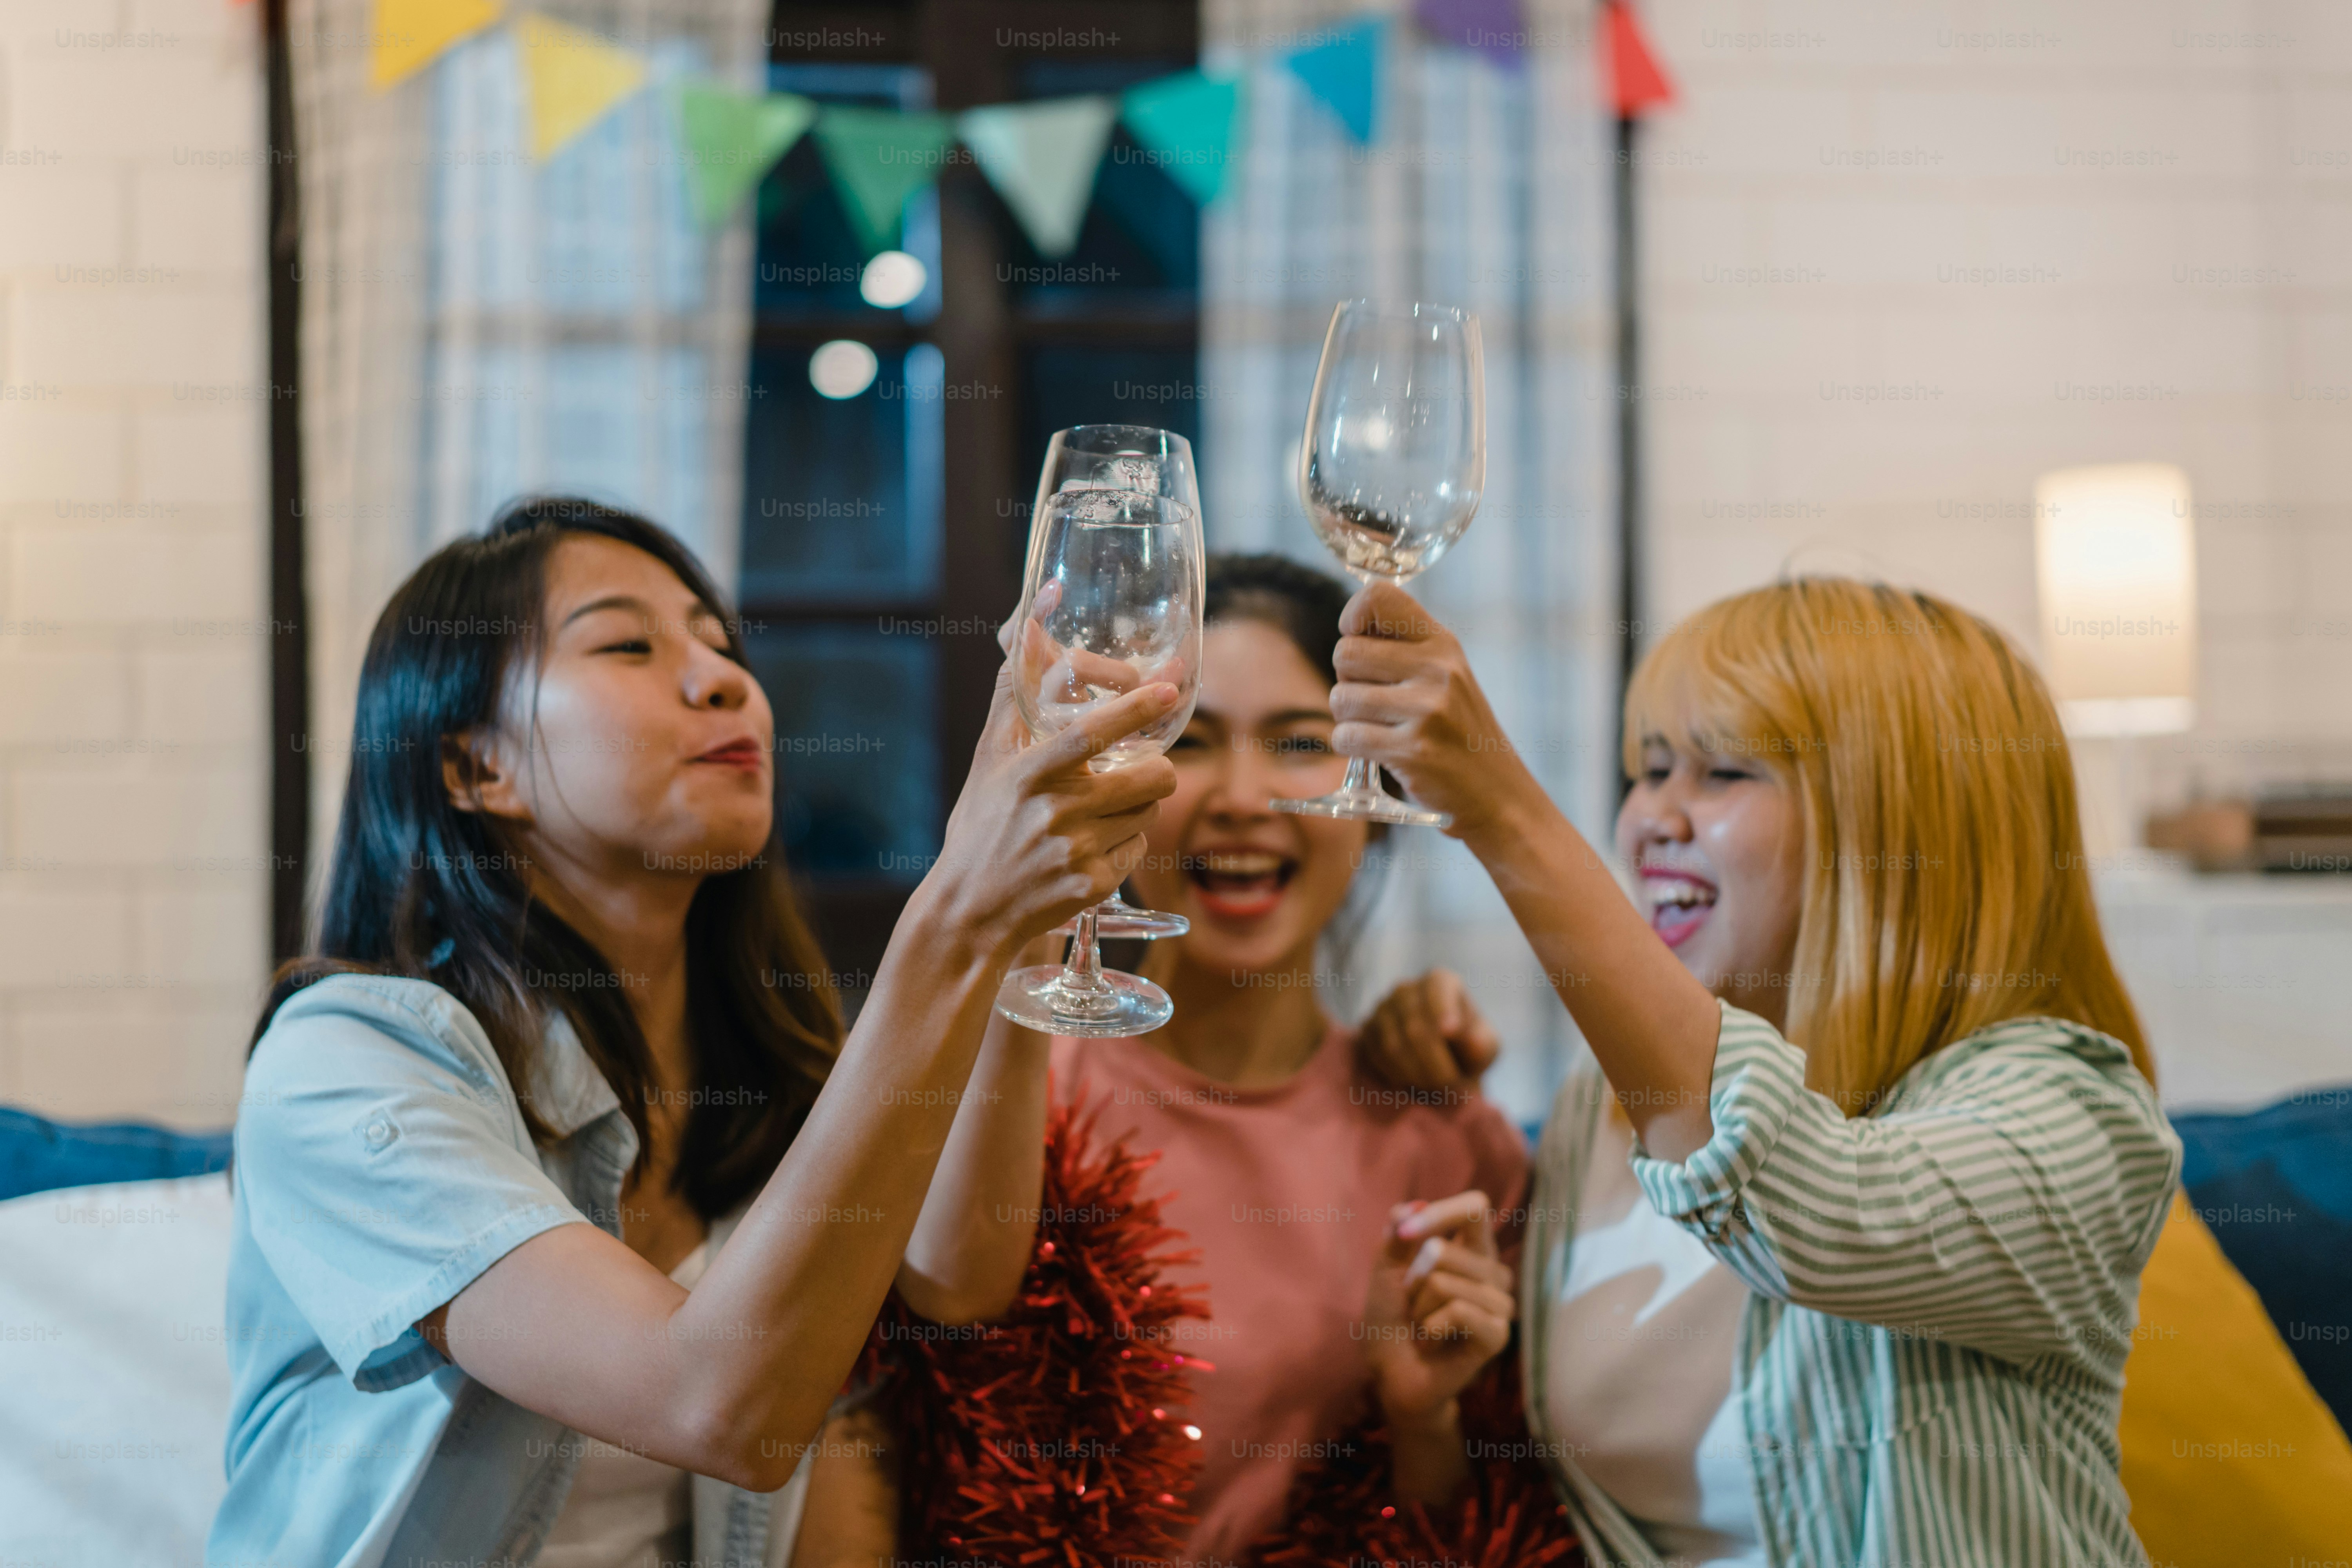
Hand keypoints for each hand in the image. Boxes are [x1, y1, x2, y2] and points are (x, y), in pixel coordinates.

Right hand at [922, 656, 1178, 962]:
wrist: (971, 911)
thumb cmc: (981, 825)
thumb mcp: (989, 758)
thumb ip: (1014, 693)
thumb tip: (1028, 625)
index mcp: (1030, 774)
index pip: (1091, 733)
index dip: (1135, 708)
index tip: (1168, 689)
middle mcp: (1056, 812)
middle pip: (1150, 778)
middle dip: (1158, 770)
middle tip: (1144, 769)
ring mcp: (1078, 852)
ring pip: (1148, 813)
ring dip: (1137, 808)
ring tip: (1102, 812)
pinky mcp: (1094, 885)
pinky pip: (1138, 849)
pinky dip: (1125, 845)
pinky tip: (1094, 847)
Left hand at [1329, 582, 1541, 841]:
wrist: (1497, 793)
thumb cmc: (1458, 732)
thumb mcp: (1445, 675)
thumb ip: (1404, 647)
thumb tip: (1348, 628)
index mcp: (1442, 643)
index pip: (1378, 597)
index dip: (1353, 617)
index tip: (1359, 641)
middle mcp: (1438, 669)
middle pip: (1345, 653)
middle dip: (1348, 680)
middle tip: (1375, 701)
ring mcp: (1427, 710)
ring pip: (1340, 698)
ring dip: (1349, 719)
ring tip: (1381, 728)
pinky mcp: (1412, 750)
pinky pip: (1346, 737)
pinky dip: (1352, 747)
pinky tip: (1380, 751)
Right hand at [1359, 969, 1495, 1091]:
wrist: (1444, 1061)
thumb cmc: (1469, 1048)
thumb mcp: (1486, 1047)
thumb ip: (1482, 1043)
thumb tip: (1471, 1042)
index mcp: (1440, 981)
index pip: (1437, 989)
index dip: (1442, 1008)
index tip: (1450, 1031)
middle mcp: (1406, 989)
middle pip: (1414, 1025)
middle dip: (1434, 1062)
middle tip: (1452, 1086)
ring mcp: (1382, 1008)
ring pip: (1393, 1044)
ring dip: (1417, 1073)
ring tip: (1436, 1089)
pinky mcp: (1368, 1030)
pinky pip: (1377, 1055)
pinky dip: (1398, 1074)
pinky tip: (1414, 1083)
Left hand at [1363, 1190, 1514, 1432]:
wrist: (1391, 1373)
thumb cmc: (1392, 1318)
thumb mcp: (1386, 1268)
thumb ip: (1396, 1232)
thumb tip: (1414, 1205)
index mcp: (1472, 1248)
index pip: (1475, 1207)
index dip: (1439, 1213)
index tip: (1403, 1233)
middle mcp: (1493, 1271)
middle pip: (1444, 1248)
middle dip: (1410, 1277)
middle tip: (1412, 1303)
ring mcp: (1500, 1304)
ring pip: (1445, 1282)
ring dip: (1419, 1305)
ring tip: (1424, 1323)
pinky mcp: (1498, 1335)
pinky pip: (1460, 1310)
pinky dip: (1433, 1325)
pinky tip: (1434, 1339)